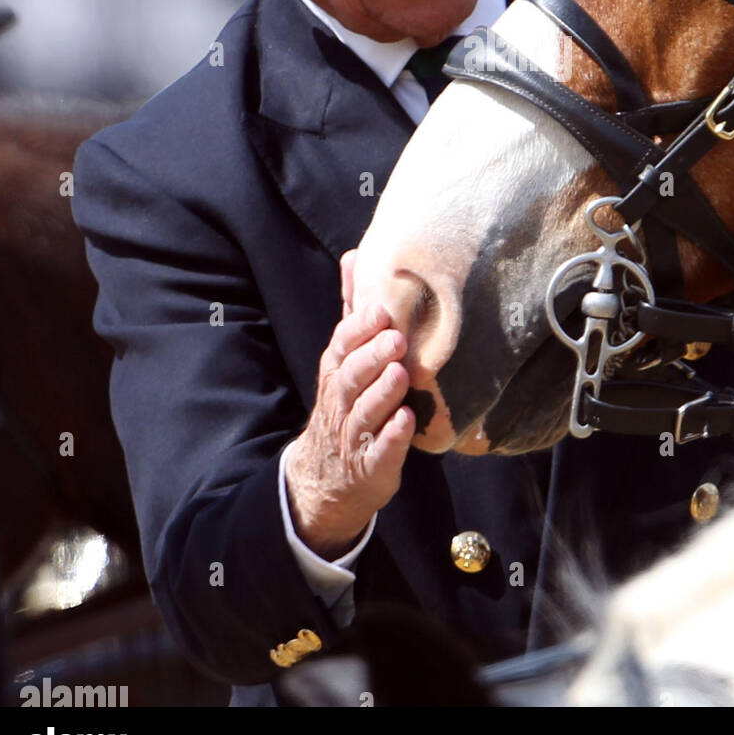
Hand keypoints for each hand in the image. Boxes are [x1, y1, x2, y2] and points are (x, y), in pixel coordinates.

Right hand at [285, 279, 415, 558]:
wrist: (326, 478)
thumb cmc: (346, 404)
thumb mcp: (344, 357)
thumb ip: (351, 311)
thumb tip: (354, 256)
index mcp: (337, 372)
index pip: (342, 346)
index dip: (359, 329)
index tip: (382, 309)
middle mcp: (341, 401)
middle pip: (351, 377)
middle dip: (371, 356)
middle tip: (396, 338)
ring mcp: (354, 435)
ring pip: (364, 412)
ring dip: (381, 393)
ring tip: (401, 374)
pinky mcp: (371, 465)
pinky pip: (380, 452)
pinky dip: (392, 438)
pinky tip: (407, 422)